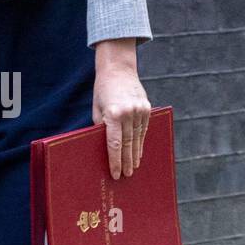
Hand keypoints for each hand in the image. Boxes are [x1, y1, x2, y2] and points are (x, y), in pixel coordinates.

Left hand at [92, 40, 150, 177]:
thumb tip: (106, 147)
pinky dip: (141, 141)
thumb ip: (101, 127)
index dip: (115, 161)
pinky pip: (144, 129)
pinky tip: (139, 152)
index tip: (116, 174)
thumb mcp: (97, 109)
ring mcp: (140, 110)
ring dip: (136, 154)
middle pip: (128, 144)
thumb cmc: (102, 91)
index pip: (115, 144)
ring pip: (138, 138)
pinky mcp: (147, 108)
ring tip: (133, 167)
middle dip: (126, 161)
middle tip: (126, 175)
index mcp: (113, 114)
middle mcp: (128, 113)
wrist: (118, 69)